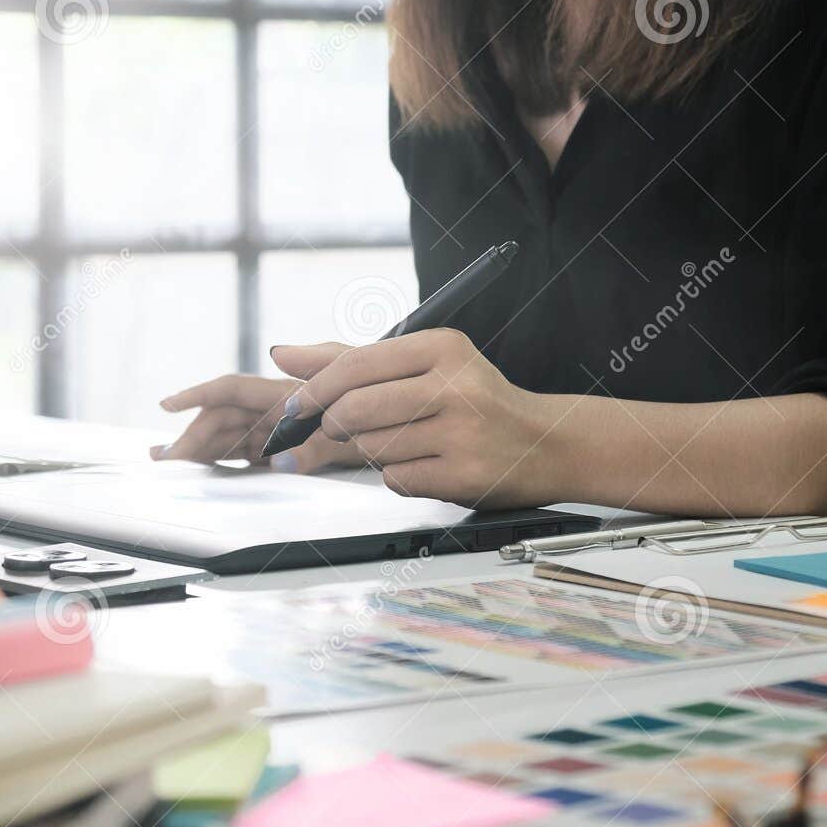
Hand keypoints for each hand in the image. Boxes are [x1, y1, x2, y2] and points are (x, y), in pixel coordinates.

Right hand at [152, 365, 368, 471]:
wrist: (404, 423)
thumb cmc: (381, 415)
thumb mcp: (354, 434)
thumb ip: (317, 449)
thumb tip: (280, 462)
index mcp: (287, 394)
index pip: (231, 390)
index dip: (196, 395)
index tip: (167, 405)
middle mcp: (277, 409)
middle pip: (222, 419)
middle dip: (190, 436)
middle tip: (164, 460)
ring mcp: (279, 429)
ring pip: (229, 437)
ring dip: (199, 449)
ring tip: (170, 463)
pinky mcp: (285, 449)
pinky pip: (245, 452)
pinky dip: (221, 460)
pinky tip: (202, 469)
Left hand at [270, 331, 562, 507]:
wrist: (545, 443)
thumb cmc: (474, 401)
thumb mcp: (421, 365)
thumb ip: (348, 359)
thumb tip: (281, 353)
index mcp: (441, 347)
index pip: (355, 365)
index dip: (313, 390)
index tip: (294, 407)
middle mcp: (454, 384)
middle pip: (354, 409)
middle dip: (334, 424)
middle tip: (339, 428)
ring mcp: (461, 431)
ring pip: (371, 447)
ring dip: (372, 451)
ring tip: (404, 442)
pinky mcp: (464, 474)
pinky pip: (396, 479)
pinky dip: (398, 476)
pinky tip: (425, 464)